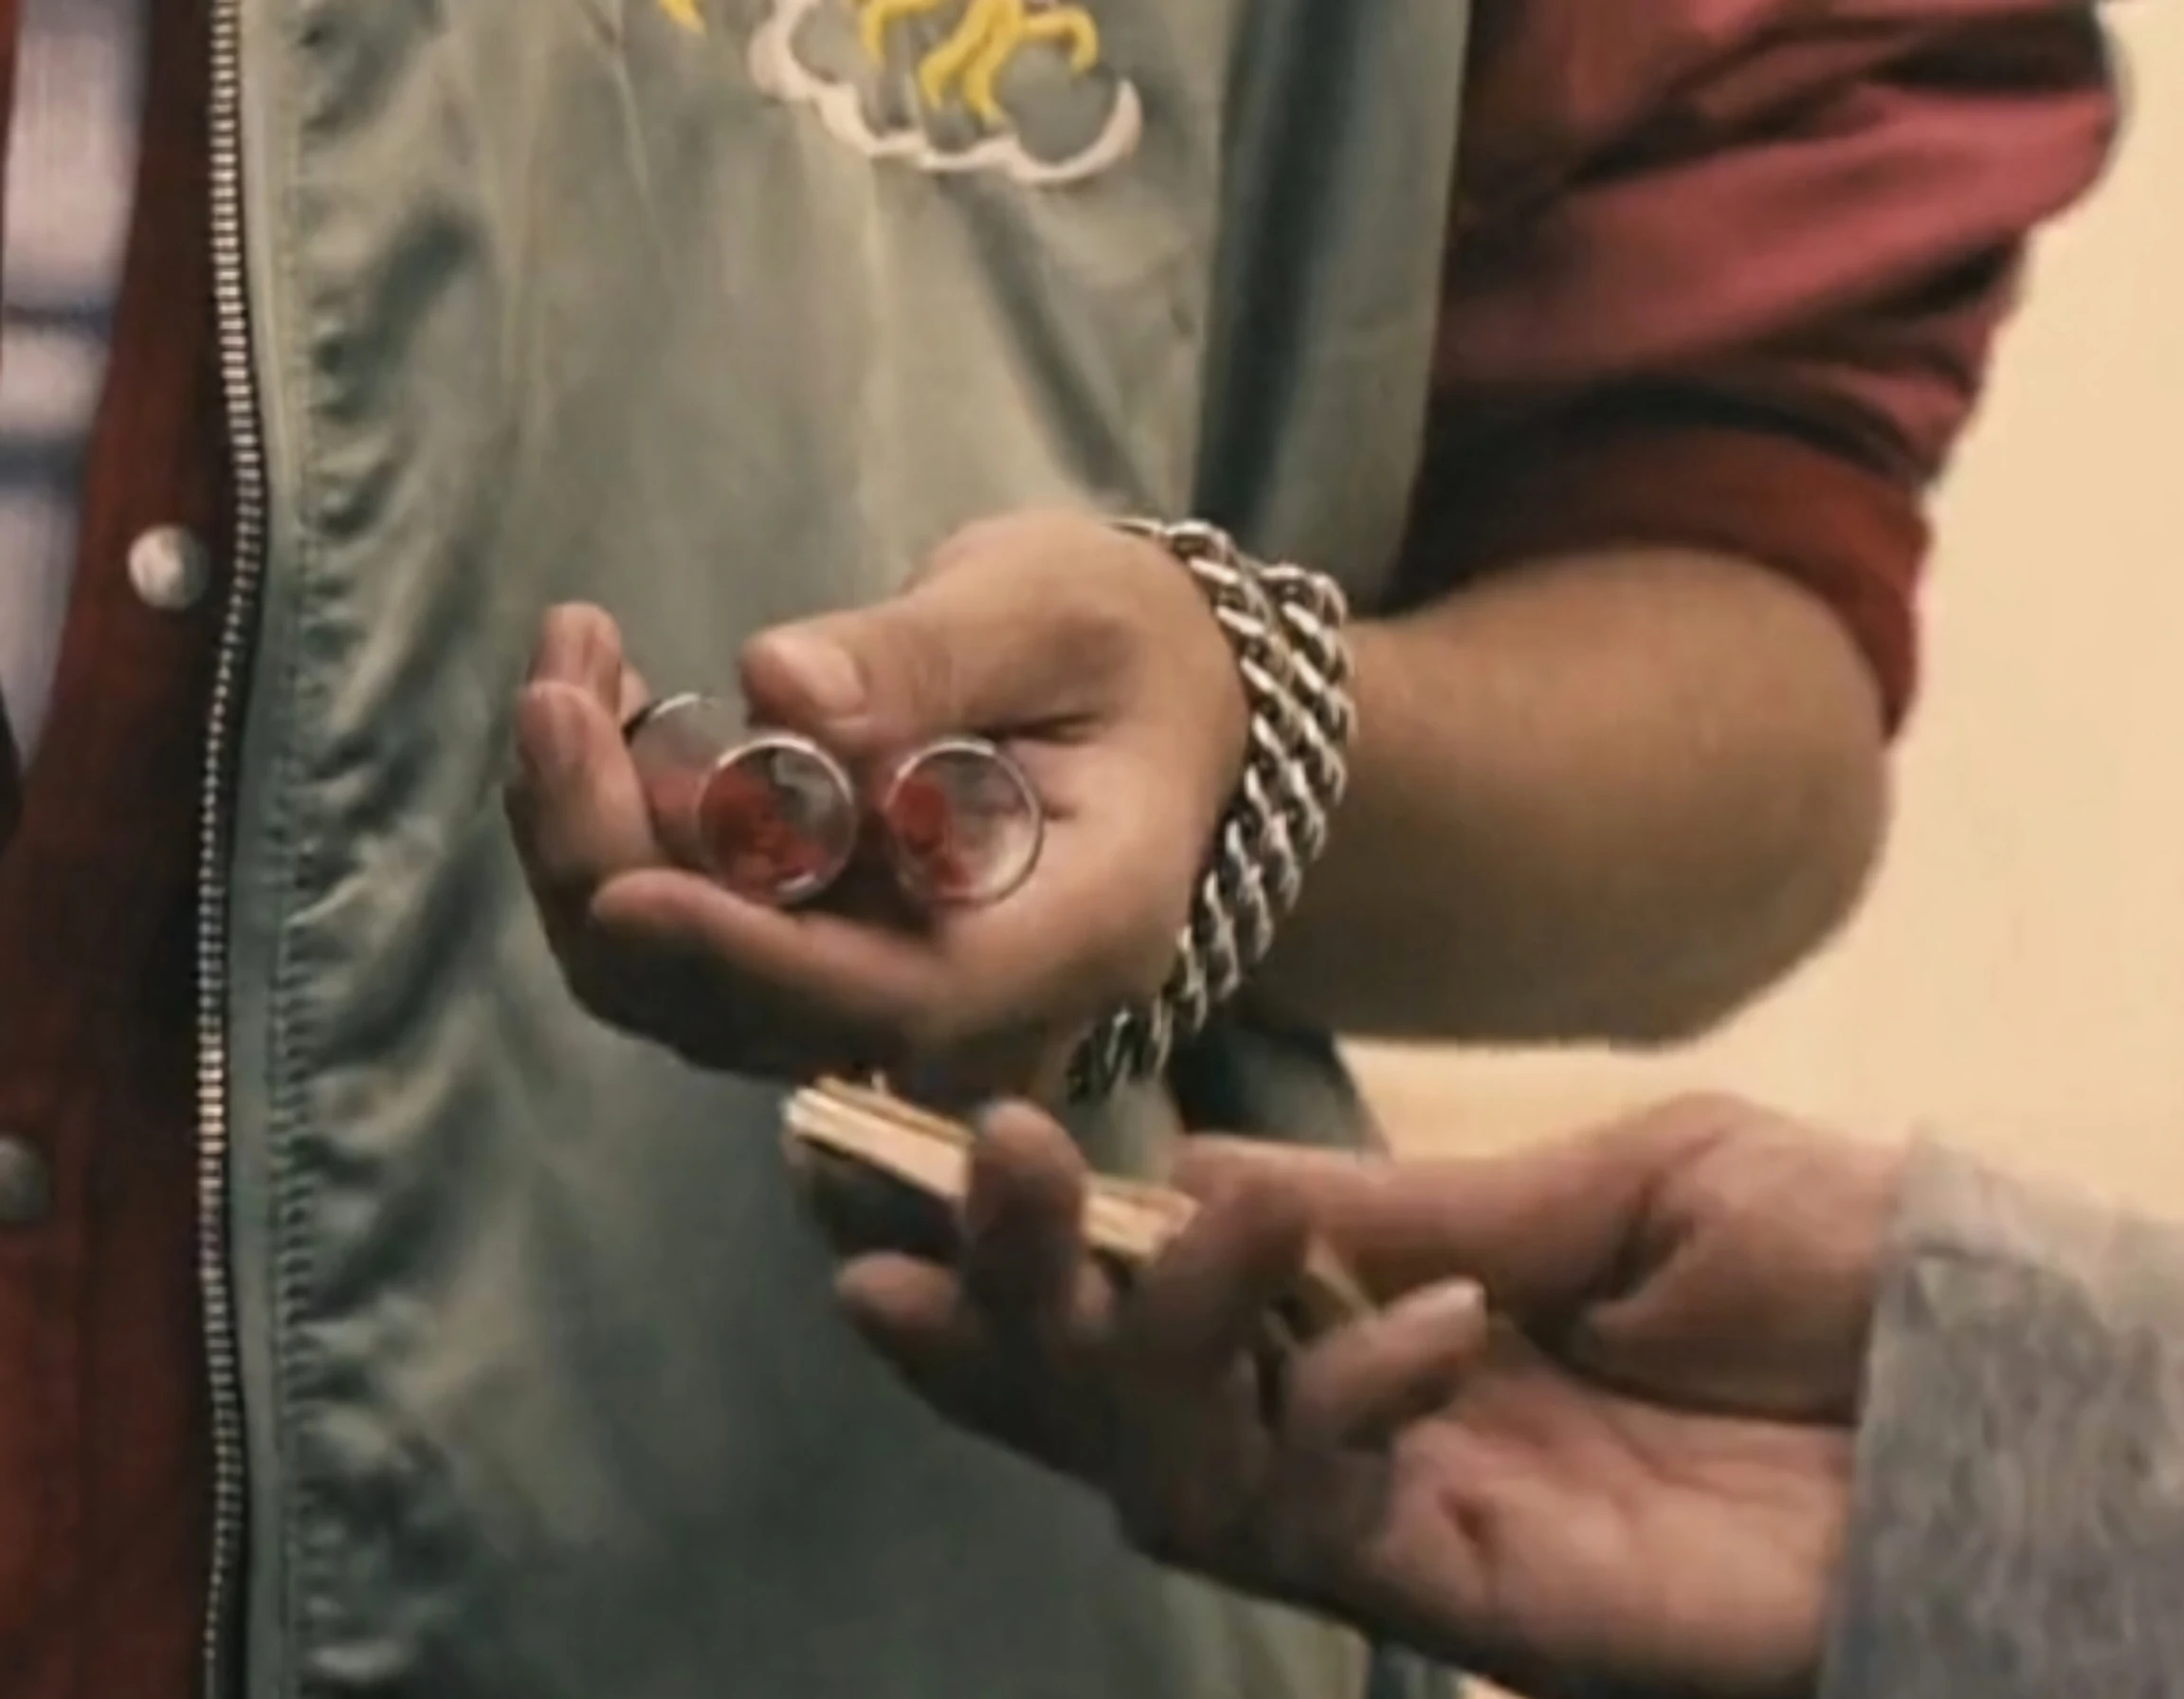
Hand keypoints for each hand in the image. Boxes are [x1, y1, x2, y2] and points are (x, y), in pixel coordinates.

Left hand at [504, 510, 1247, 1099]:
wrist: (1148, 699)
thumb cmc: (1122, 644)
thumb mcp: (1050, 608)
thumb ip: (927, 655)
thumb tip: (775, 689)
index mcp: (1074, 931)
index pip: (898, 996)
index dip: (747, 957)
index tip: (618, 884)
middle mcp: (979, 1009)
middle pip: (753, 1010)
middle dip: (615, 864)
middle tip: (559, 687)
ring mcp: (890, 1001)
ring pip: (686, 989)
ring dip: (589, 842)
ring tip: (573, 667)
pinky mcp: (821, 970)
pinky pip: (683, 945)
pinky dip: (613, 840)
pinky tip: (604, 709)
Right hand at [825, 1094, 1905, 1698]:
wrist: (1999, 1393)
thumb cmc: (1829, 1268)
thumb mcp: (1607, 1186)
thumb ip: (1408, 1202)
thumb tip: (1195, 1166)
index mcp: (1377, 1320)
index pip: (1148, 1299)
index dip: (1013, 1254)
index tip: (892, 1167)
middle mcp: (1356, 1431)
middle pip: (1107, 1406)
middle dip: (1004, 1302)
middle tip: (962, 1172)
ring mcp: (1405, 1525)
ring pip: (1169, 1477)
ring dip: (1144, 1342)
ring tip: (1203, 1222)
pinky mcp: (1473, 1601)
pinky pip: (1326, 1525)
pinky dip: (1339, 1402)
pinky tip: (1441, 1319)